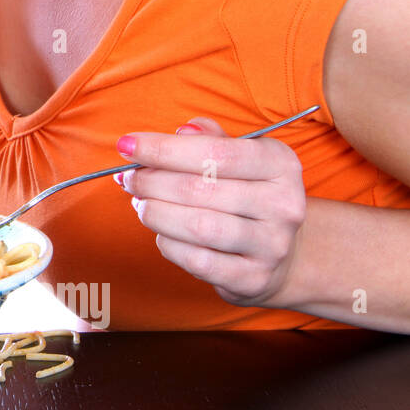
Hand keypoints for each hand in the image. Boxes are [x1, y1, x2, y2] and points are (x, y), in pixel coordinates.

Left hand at [114, 118, 307, 307]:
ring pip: (197, 226)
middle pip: (200, 189)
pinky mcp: (253, 278)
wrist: (280, 253)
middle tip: (128, 179)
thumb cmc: (245, 194)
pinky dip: (168, 243)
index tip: (127, 145)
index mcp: (280, 164)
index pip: (216, 151)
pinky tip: (162, 232)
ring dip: (155, 213)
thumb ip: (209, 139)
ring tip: (141, 204)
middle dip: (150, 181)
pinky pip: (196, 260)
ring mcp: (272, 244)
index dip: (164, 148)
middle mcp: (283, 204)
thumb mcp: (238, 158)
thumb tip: (181, 131)